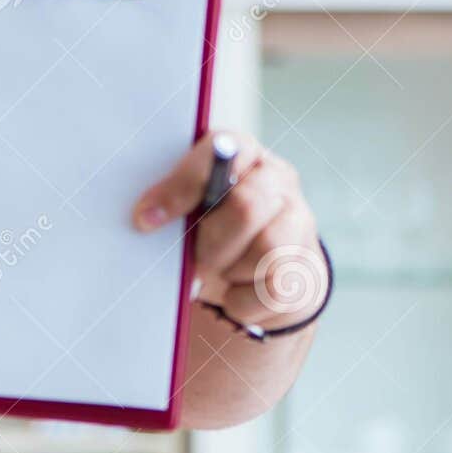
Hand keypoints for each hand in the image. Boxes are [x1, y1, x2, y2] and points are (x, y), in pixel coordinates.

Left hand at [131, 129, 324, 332]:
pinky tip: (233, 293)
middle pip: (247, 208)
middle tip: (195, 258)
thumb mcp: (191, 205)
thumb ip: (175, 198)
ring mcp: (300, 220)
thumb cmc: (212, 226)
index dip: (181, 187)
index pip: (219, 151)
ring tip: (219, 271)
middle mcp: (278, 178)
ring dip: (230, 271)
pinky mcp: (306, 265)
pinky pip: (273, 290)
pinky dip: (242, 301)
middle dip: (211, 243)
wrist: (257, 268)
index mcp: (243, 152)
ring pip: (267, 251)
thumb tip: (146, 217)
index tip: (145, 219)